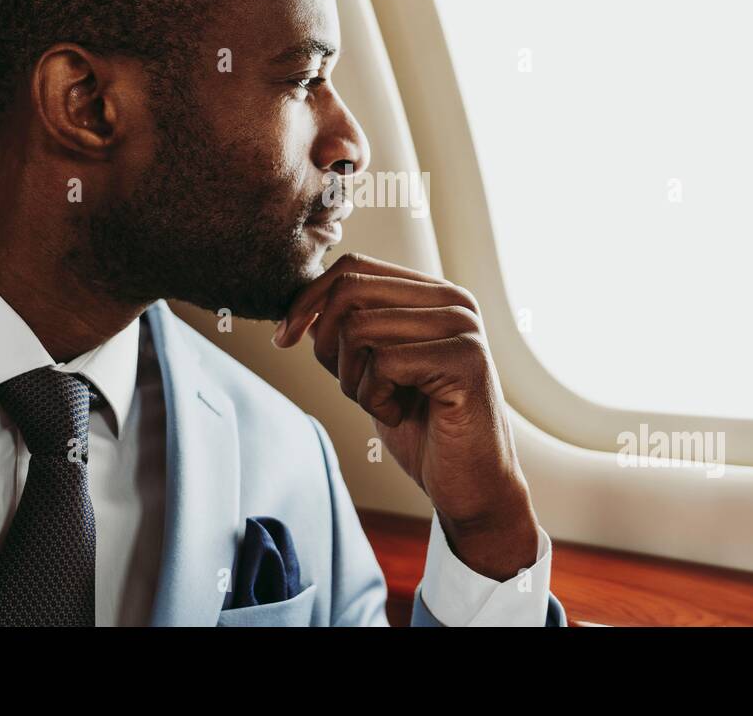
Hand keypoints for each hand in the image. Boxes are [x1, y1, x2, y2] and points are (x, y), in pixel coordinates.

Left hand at [274, 253, 539, 579]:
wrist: (469, 485)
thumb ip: (346, 333)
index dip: (308, 299)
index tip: (283, 338)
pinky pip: (384, 362)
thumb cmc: (422, 429)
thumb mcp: (371, 371)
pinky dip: (375, 398)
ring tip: (383, 403)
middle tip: (348, 386)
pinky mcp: (466, 360)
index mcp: (432, 294)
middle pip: (350, 290)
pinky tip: (400, 415)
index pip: (353, 267)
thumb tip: (299, 304)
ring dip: (353, 379)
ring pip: (360, 328)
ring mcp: (463, 327)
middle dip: (326, 343)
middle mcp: (453, 300)